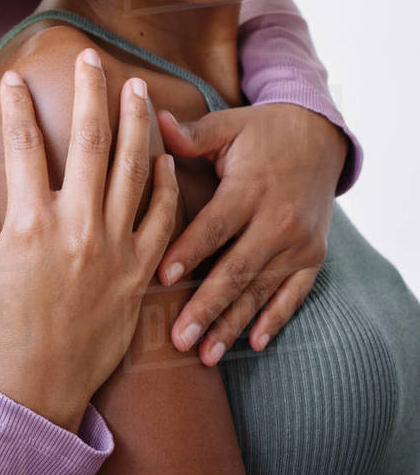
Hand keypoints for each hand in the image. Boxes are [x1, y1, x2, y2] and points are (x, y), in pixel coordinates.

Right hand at [0, 50, 178, 432]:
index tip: (18, 77)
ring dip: (136, 121)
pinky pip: (161, 217)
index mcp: (29, 223)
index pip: (23, 144)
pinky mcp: (140, 272)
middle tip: (92, 57)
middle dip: (90, 90)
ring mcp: (115, 248)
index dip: (19, 105)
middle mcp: (76, 226)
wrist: (37, 393)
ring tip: (137, 87)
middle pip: (88, 139)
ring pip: (133, 167)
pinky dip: (165, 182)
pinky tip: (163, 154)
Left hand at [154, 102, 347, 365]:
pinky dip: (275, 320)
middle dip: (207, 307)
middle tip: (179, 338)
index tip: (161, 277)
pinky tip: (253, 344)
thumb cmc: (261, 132)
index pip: (215, 226)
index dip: (189, 251)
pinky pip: (294, 294)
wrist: (319, 137)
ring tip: (205, 354)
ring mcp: (299, 242)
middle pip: (237, 269)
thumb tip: (154, 120)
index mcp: (250, 188)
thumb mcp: (228, 125)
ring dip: (233, 324)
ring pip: (261, 290)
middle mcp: (277, 220)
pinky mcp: (314, 256)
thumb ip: (193, 134)